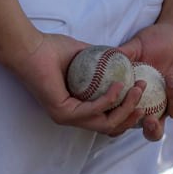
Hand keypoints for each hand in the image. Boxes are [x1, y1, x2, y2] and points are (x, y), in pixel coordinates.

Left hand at [0, 29, 148, 137]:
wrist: (28, 47)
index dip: (129, 111)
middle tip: (143, 92)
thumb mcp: (85, 56)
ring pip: (106, 123)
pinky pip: (94, 110)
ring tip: (137, 88)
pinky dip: (110, 99)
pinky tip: (119, 85)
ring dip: (126, 107)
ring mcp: (66, 117)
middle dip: (133, 112)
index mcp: (77, 107)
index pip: (108, 118)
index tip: (143, 93)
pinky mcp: (63, 113)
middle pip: (111, 126)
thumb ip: (104, 61)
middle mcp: (72, 116)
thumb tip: (126, 58)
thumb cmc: (50, 49)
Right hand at [119, 21, 172, 122]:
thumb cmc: (156, 40)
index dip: (128, 121)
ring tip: (170, 76)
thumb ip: (123, 55)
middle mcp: (160, 104)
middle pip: (156, 131)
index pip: (132, 118)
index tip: (126, 110)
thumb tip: (102, 60)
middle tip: (150, 121)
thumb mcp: (137, 46)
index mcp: (143, 98)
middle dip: (153, 130)